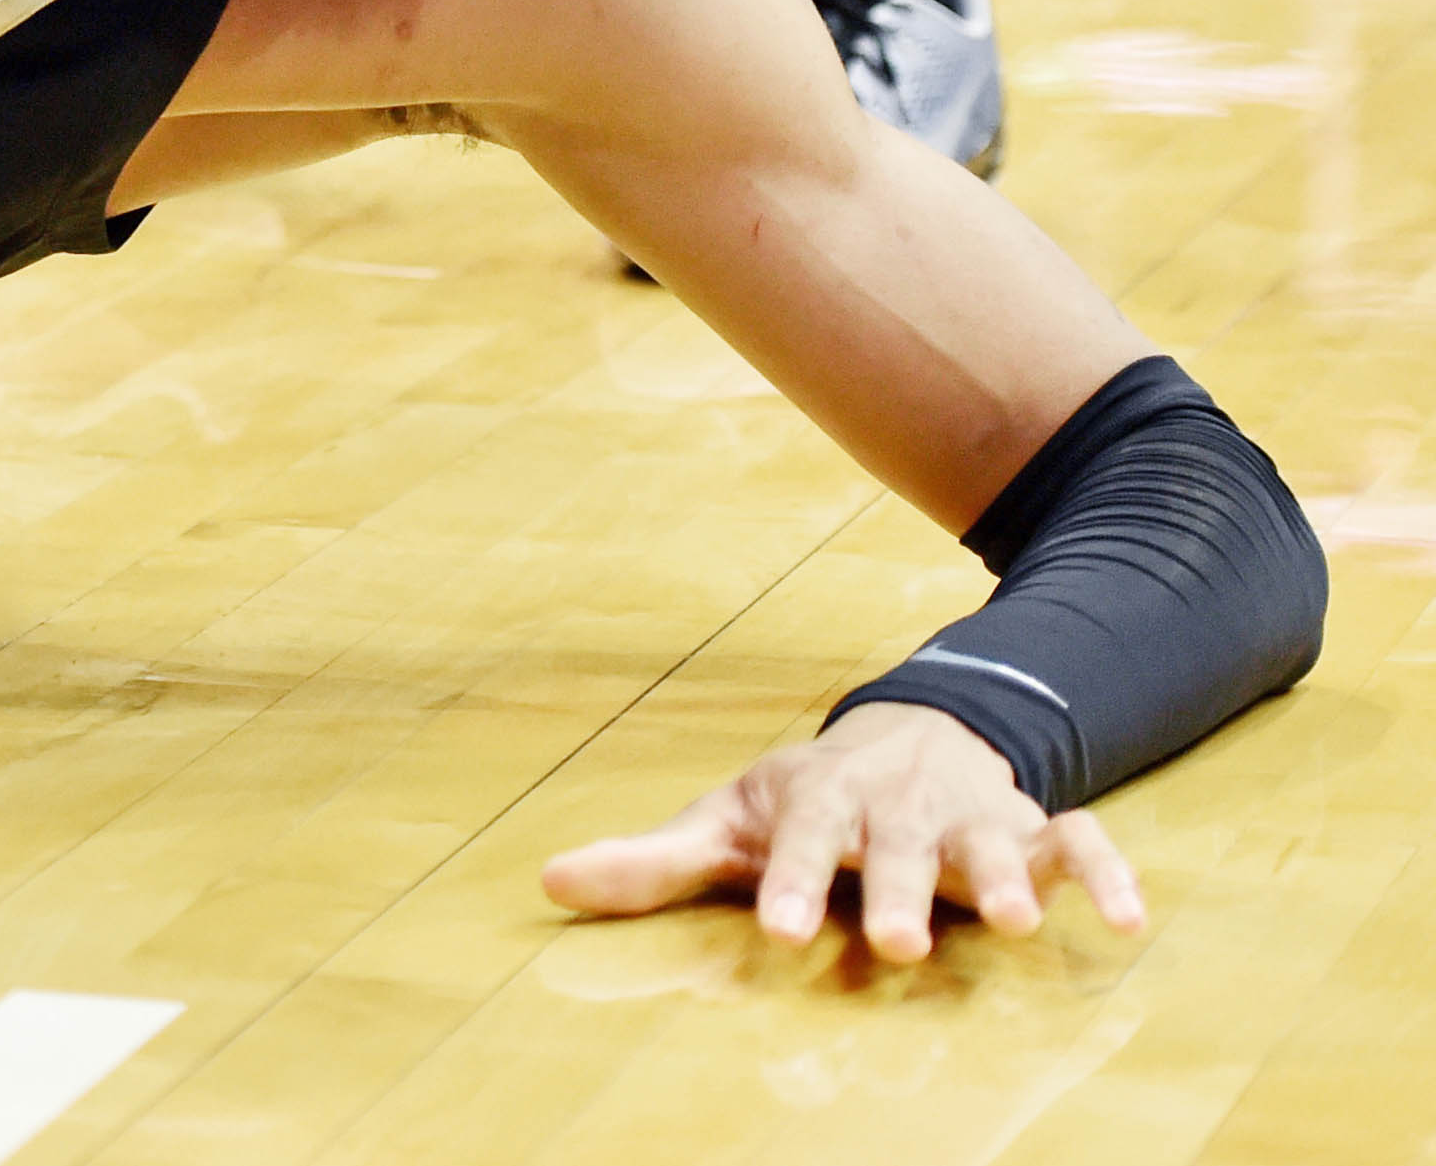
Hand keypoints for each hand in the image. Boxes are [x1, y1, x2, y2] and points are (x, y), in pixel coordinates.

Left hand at [540, 701, 1145, 962]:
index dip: (787, 881)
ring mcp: (972, 812)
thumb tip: (546, 882)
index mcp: (821, 800)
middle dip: (898, 888)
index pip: (797, 838)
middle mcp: (897, 803)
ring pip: (991, 839)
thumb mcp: (728, 821)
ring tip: (1015, 925)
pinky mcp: (1035, 826)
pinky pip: (1082, 841)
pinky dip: (1107, 874)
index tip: (774, 932)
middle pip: (897, 845)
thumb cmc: (805, 802)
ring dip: (1007, 877)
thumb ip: (651, 860)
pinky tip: (1128, 921)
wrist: (906, 732)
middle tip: (896, 941)